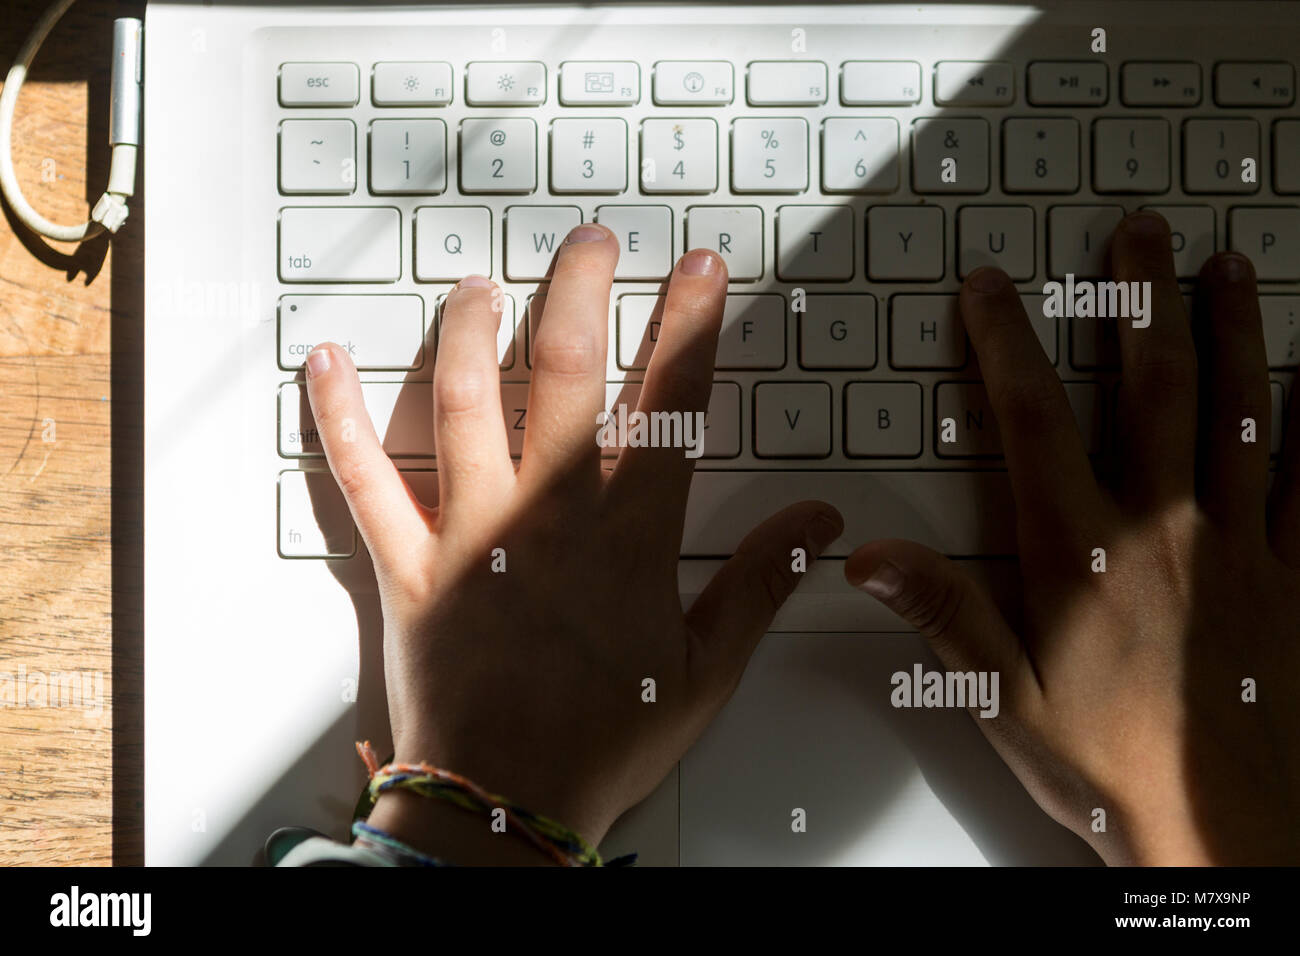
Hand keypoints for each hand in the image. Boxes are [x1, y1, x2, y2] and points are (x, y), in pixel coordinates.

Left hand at [303, 223, 841, 861]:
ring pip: (465, 400)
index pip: (671, 402)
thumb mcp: (707, 667)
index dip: (690, 323)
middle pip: (566, 370)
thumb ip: (762, 582)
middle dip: (580, 288)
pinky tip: (325, 358)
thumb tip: (820, 524)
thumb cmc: (606, 741)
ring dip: (473, 328)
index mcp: (628, 535)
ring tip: (481, 283)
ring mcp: (471, 531)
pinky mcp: (408, 562)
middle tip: (588, 240)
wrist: (506, 805)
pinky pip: (364, 476)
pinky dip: (339, 415)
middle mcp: (548, 513)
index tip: (698, 268)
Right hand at [846, 211, 1299, 864]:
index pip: (1034, 419)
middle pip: (1152, 388)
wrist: (1220, 829)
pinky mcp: (1290, 578)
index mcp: (1082, 550)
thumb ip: (940, 614)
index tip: (991, 286)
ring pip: (1240, 415)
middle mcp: (1163, 528)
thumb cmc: (1108, 764)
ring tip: (1227, 267)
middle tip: (1138, 229)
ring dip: (1232, 333)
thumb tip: (868, 555)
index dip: (1005, 341)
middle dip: (1139, 299)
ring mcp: (1237, 547)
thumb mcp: (1000, 698)